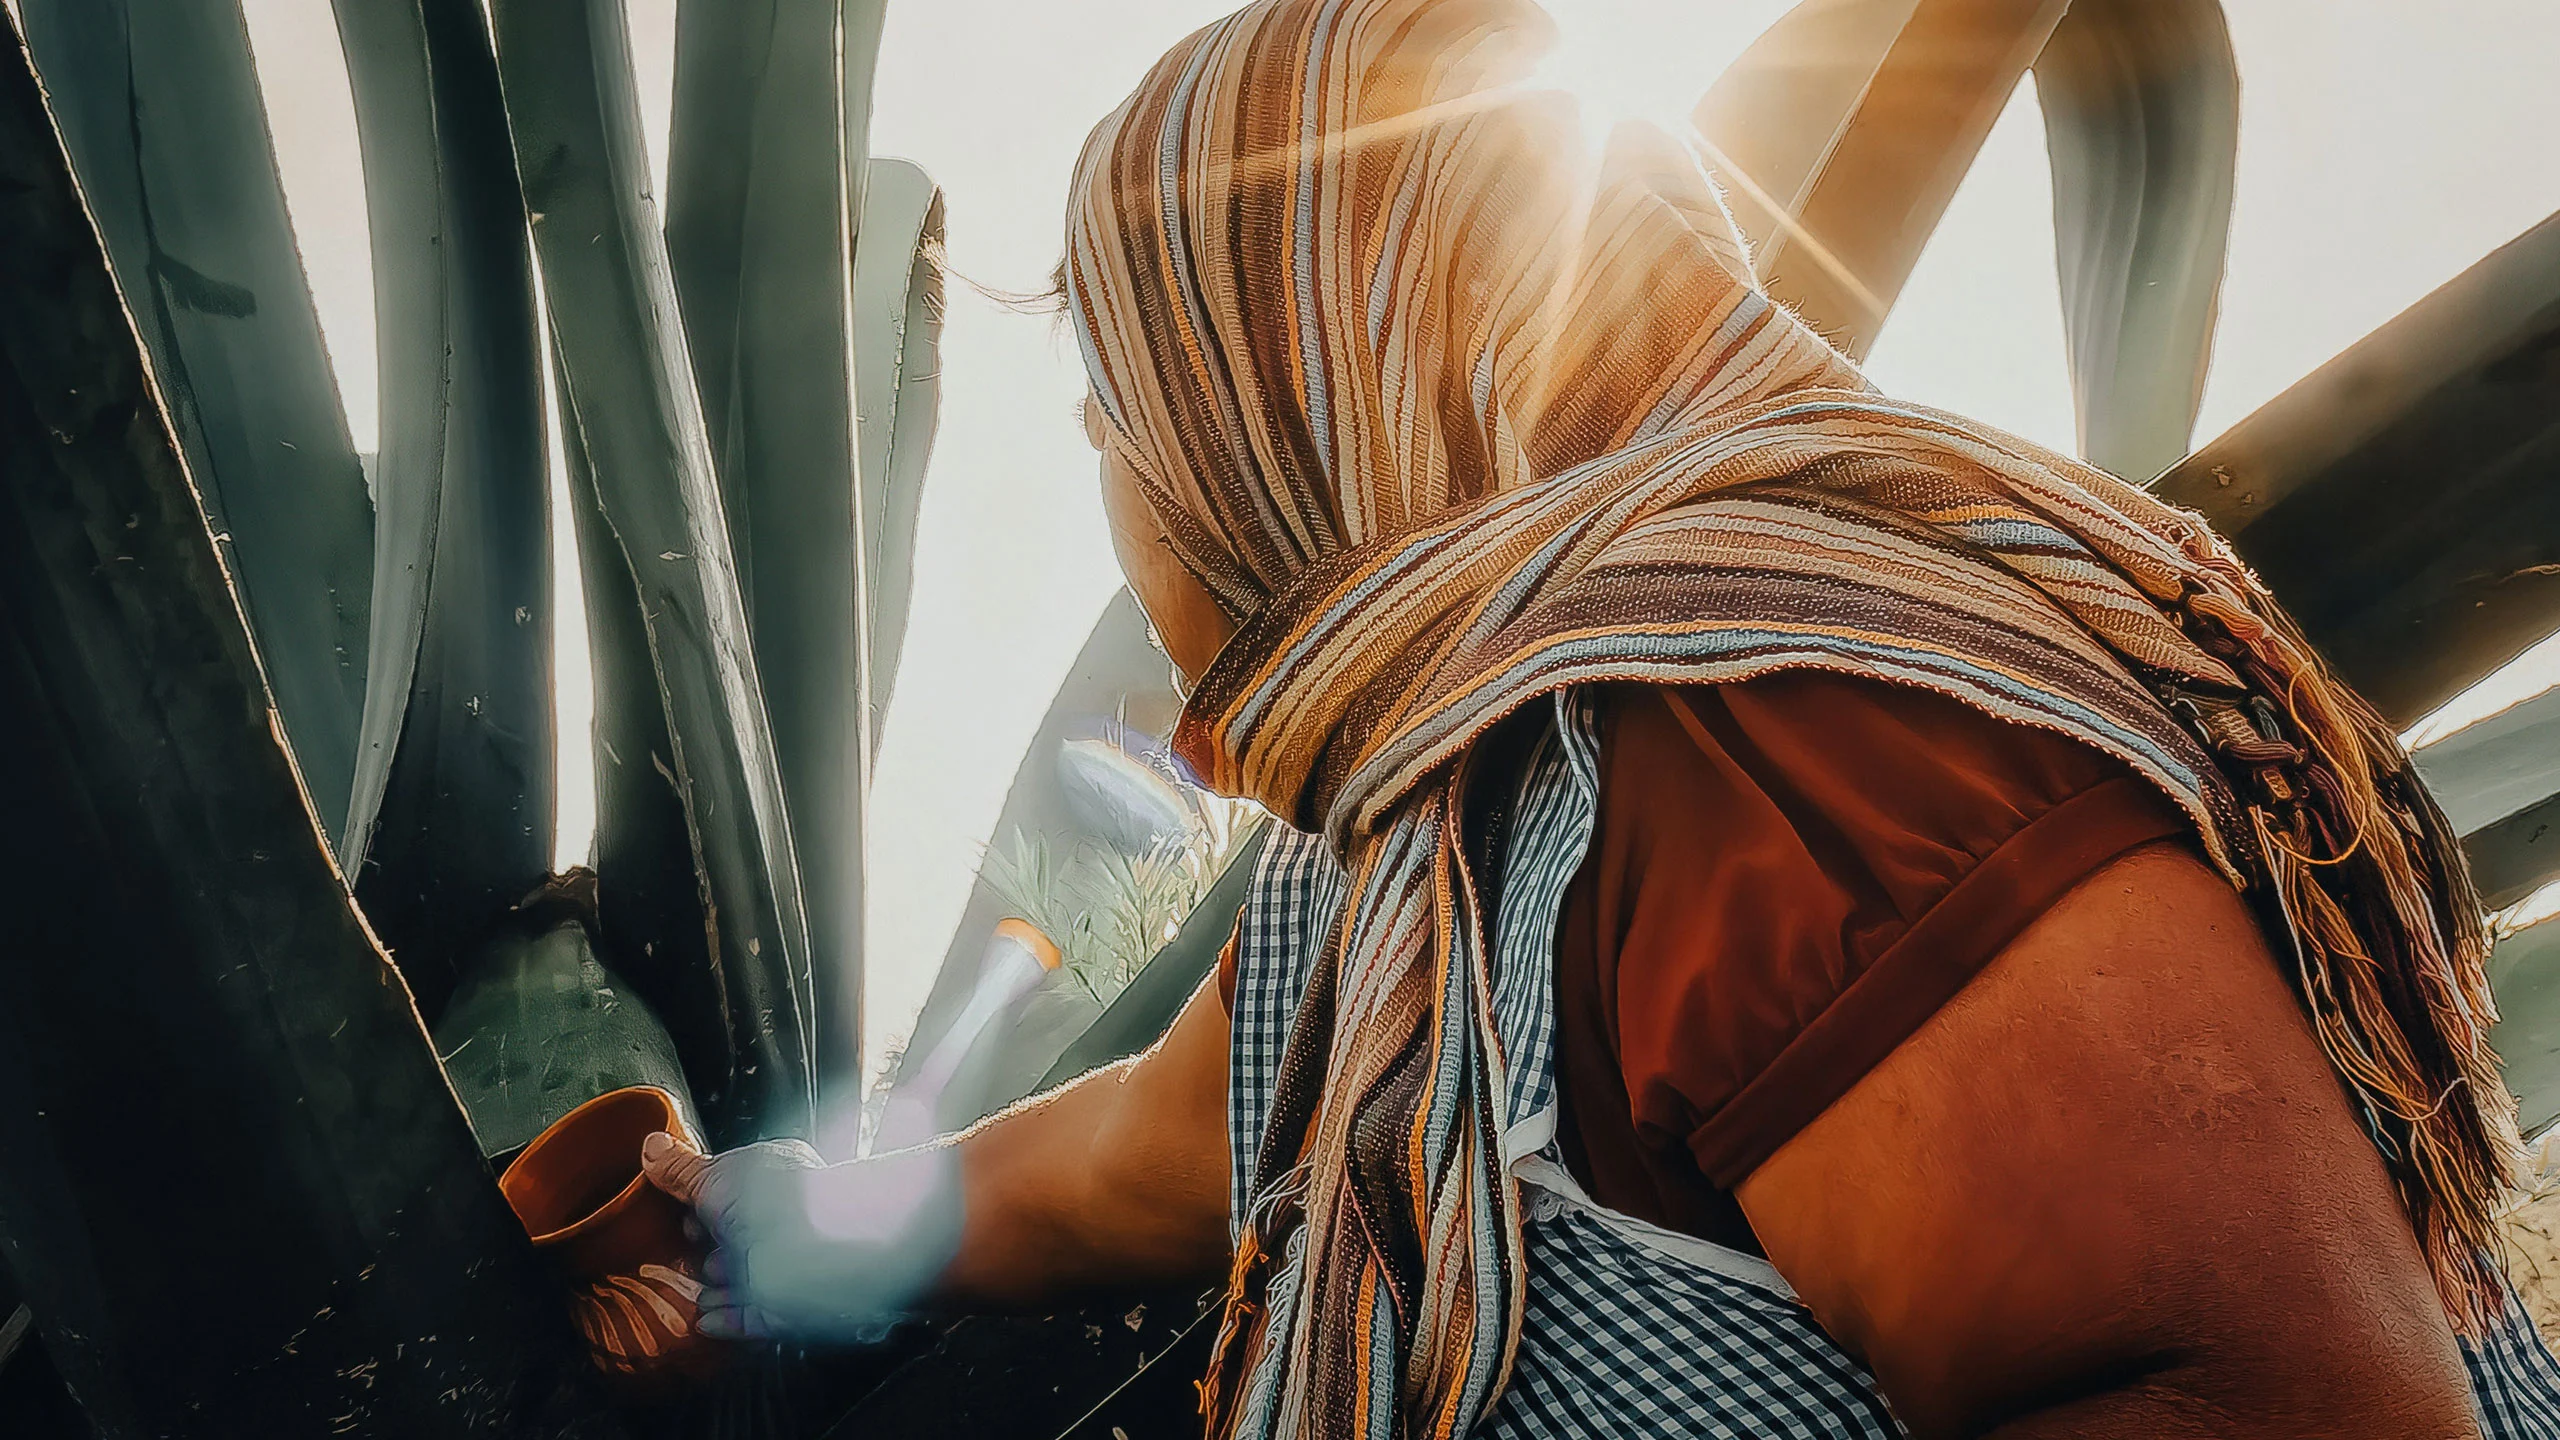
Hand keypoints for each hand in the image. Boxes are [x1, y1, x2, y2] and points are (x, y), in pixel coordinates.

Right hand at [640, 1131, 962, 1342]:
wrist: (819, 1248)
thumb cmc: (775, 1201)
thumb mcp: (714, 1176)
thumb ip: (681, 1170)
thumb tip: (652, 1148)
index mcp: (775, 1176)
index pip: (735, 1190)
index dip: (705, 1203)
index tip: (682, 1216)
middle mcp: (783, 1219)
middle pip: (739, 1237)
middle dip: (712, 1249)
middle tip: (685, 1257)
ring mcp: (785, 1265)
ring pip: (745, 1281)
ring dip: (717, 1290)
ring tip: (695, 1295)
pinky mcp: (785, 1307)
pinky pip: (751, 1319)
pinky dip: (726, 1322)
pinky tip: (705, 1323)